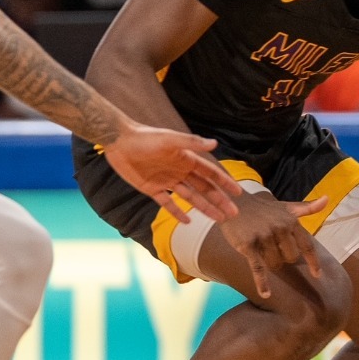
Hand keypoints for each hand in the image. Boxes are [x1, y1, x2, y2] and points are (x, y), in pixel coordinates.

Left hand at [104, 120, 243, 223]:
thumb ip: (191, 143)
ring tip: (219, 219)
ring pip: (191, 198)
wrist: (119, 142)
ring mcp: (167, 181)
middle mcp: (180, 171)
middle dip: (219, 200)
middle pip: (205, 189)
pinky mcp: (152, 189)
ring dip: (205, 208)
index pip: (211, 173)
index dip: (225, 183)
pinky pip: (168, 204)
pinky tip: (187, 221)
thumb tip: (215, 144)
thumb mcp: (169, 139)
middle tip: (233, 213)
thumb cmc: (145, 138)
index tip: (239, 193)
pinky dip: (177, 213)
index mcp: (186, 159)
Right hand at [219, 190, 327, 298]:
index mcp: (291, 220)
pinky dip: (262, 282)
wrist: (233, 202)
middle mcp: (280, 228)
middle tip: (271, 246)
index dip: (313, 262)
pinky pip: (258, 268)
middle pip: (290, 257)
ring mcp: (264, 236)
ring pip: (274, 263)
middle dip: (282, 257)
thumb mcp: (286, 206)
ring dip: (269, 261)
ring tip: (259, 248)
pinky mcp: (248, 245)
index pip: (307, 246)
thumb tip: (327, 199)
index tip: (318, 275)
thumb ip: (307, 207)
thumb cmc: (262, 208)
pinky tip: (265, 294)